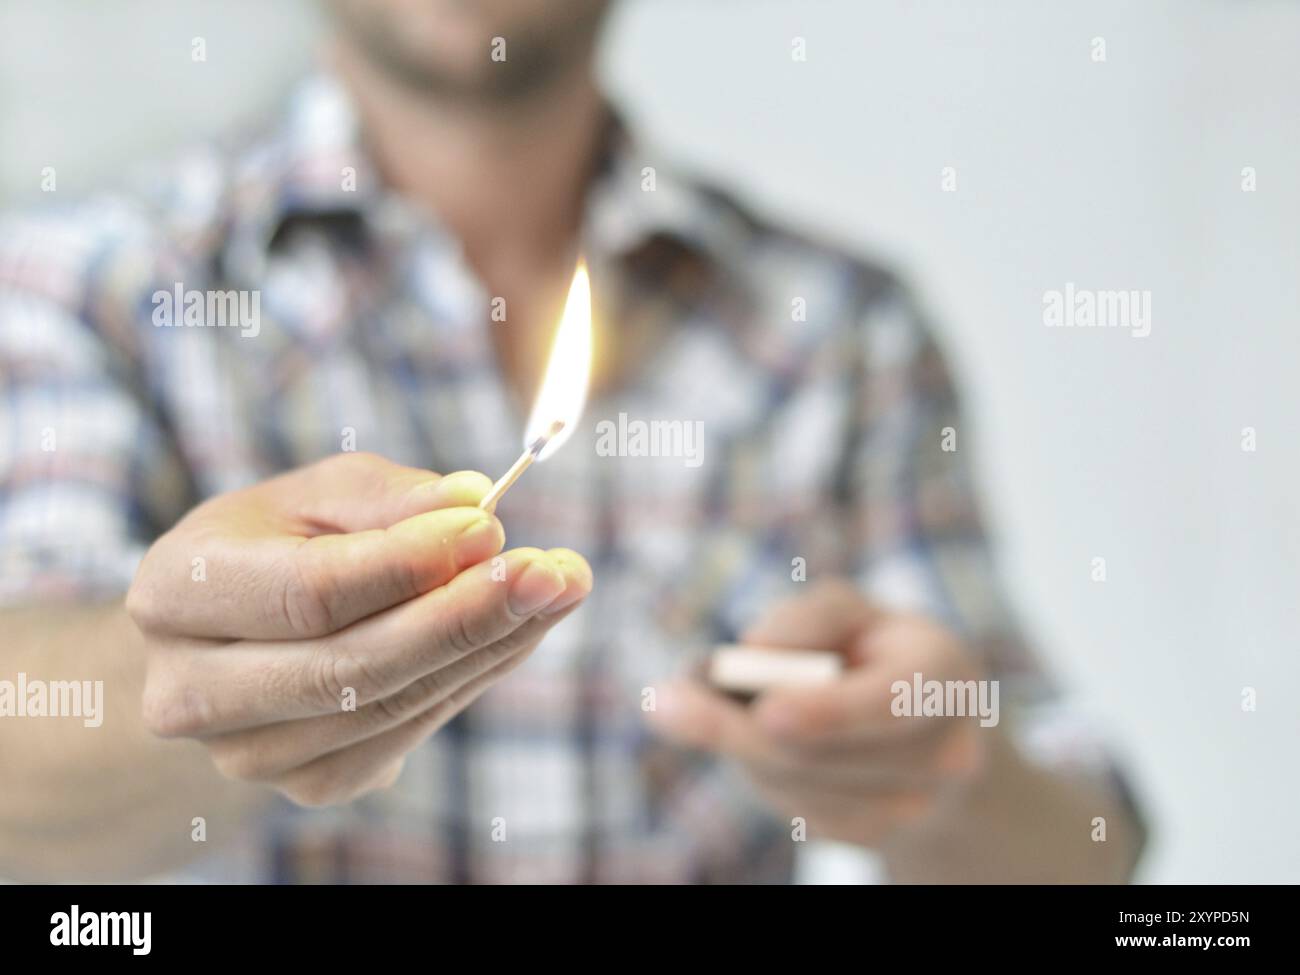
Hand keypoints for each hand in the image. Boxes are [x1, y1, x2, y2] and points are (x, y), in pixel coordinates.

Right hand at [126, 452, 591, 806]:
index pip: (306, 593)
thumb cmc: (279, 543)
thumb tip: (469, 501)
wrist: (234, 637)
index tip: (489, 526)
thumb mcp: (316, 493)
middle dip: (466, 616)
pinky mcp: (314, 782)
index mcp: (176, 592)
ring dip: (491, 645)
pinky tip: (523, 627)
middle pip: (352, 667)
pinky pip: (412, 730)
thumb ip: (386, 495)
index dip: (405, 564)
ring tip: (560, 587)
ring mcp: (252, 753)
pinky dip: (477, 674)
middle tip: (553, 571)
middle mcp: (195, 691)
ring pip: (393, 705)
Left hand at [647, 580, 988, 846]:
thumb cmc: (872, 649)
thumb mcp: (850, 611)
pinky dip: (762, 775)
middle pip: (821, 754)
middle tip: (665, 701)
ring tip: (706, 708)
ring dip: (742, 746)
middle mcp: (946, 750)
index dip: (829, 711)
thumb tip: (751, 651)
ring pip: (797, 785)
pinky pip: (798, 810)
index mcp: (944, 674)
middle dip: (737, 728)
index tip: (767, 711)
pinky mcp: (879, 836)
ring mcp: (918, 806)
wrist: (921, 725)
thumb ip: (806, 618)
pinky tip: (755, 744)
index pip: (890, 700)